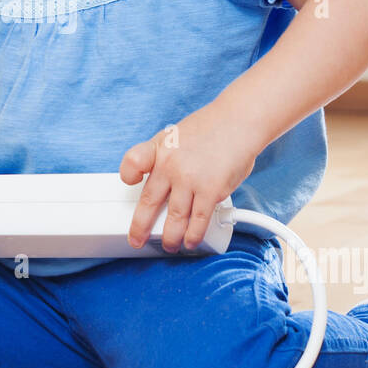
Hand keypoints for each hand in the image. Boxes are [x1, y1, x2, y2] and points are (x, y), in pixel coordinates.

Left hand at [120, 103, 259, 251]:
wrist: (239, 121)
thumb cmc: (210, 129)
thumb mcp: (175, 135)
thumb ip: (162, 156)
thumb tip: (154, 179)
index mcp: (159, 149)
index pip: (133, 163)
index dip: (128, 176)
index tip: (128, 185)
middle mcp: (170, 165)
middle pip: (149, 202)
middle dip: (140, 227)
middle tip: (137, 240)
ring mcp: (189, 179)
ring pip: (174, 218)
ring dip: (170, 237)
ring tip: (169, 245)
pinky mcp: (211, 191)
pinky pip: (198, 220)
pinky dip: (193, 235)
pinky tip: (190, 242)